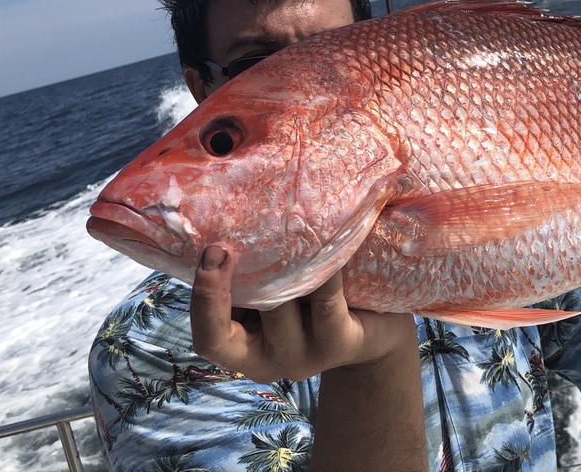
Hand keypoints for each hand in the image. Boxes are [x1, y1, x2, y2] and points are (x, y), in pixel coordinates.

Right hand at [190, 246, 416, 382]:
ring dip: (280, 267)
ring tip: (286, 226)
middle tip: (233, 239)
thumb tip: (223, 219)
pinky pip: (325, 300)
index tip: (212, 250)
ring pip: (280, 307)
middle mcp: (271, 360)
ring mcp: (307, 356)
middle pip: (243, 322)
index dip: (204, 299)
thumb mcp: (273, 293)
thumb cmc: (313, 302)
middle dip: (234, 278)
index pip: (209, 339)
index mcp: (245, 350)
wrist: (375, 328)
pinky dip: (323, 268)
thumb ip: (250, 274)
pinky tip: (327, 239)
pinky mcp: (340, 343)